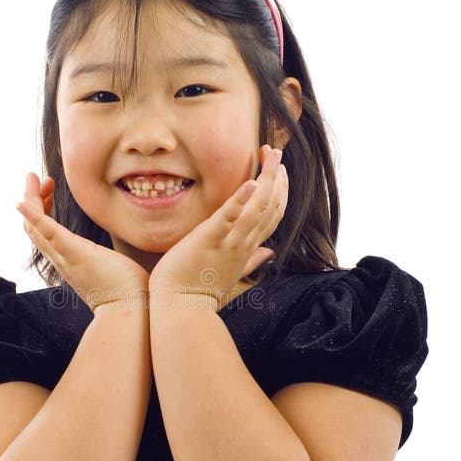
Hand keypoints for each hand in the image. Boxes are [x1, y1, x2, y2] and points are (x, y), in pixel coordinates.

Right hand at [17, 173, 149, 312]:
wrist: (128, 311)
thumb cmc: (127, 292)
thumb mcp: (111, 267)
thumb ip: (106, 258)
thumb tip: (117, 253)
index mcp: (70, 259)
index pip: (45, 232)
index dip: (40, 209)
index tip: (48, 188)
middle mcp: (61, 259)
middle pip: (33, 228)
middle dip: (31, 199)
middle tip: (36, 178)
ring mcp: (65, 257)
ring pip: (35, 227)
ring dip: (30, 200)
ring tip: (34, 178)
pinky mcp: (74, 254)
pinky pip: (48, 232)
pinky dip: (34, 216)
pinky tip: (22, 202)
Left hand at [148, 145, 286, 304]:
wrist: (181, 308)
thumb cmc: (199, 289)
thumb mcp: (231, 272)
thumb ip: (252, 261)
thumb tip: (270, 254)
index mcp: (247, 248)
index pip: (273, 216)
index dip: (280, 191)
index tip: (279, 171)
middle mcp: (244, 244)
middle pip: (271, 207)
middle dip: (277, 177)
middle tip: (276, 153)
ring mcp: (229, 243)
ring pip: (258, 209)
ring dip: (267, 180)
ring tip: (270, 156)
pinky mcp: (209, 240)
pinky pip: (229, 218)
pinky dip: (241, 200)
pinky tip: (250, 182)